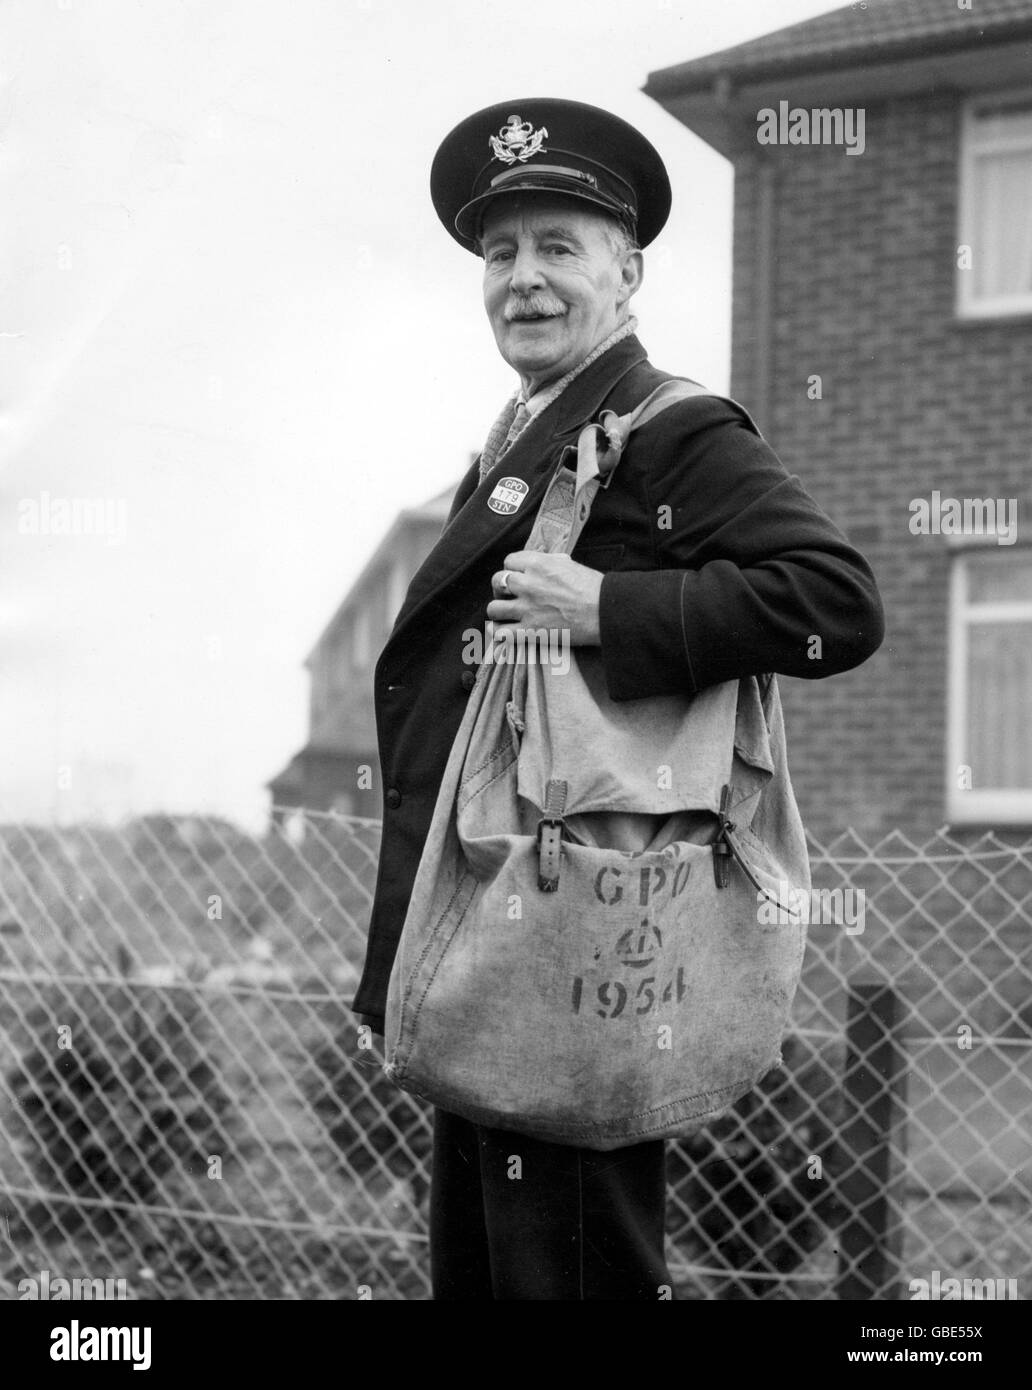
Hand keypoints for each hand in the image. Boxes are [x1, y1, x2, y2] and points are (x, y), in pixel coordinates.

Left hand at [487, 550, 602, 645]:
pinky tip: (501, 632)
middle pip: (497, 581)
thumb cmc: (593, 588)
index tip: (516, 577)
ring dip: (497, 611)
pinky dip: (497, 633)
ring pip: (493, 608)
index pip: (509, 561)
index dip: (511, 570)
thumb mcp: (570, 565)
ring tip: (504, 615)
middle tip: (508, 596)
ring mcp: (526, 608)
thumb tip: (543, 560)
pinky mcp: (530, 631)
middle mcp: (528, 584)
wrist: (604, 612)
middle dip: (500, 588)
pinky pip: (500, 633)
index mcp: (538, 564)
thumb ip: (551, 562)